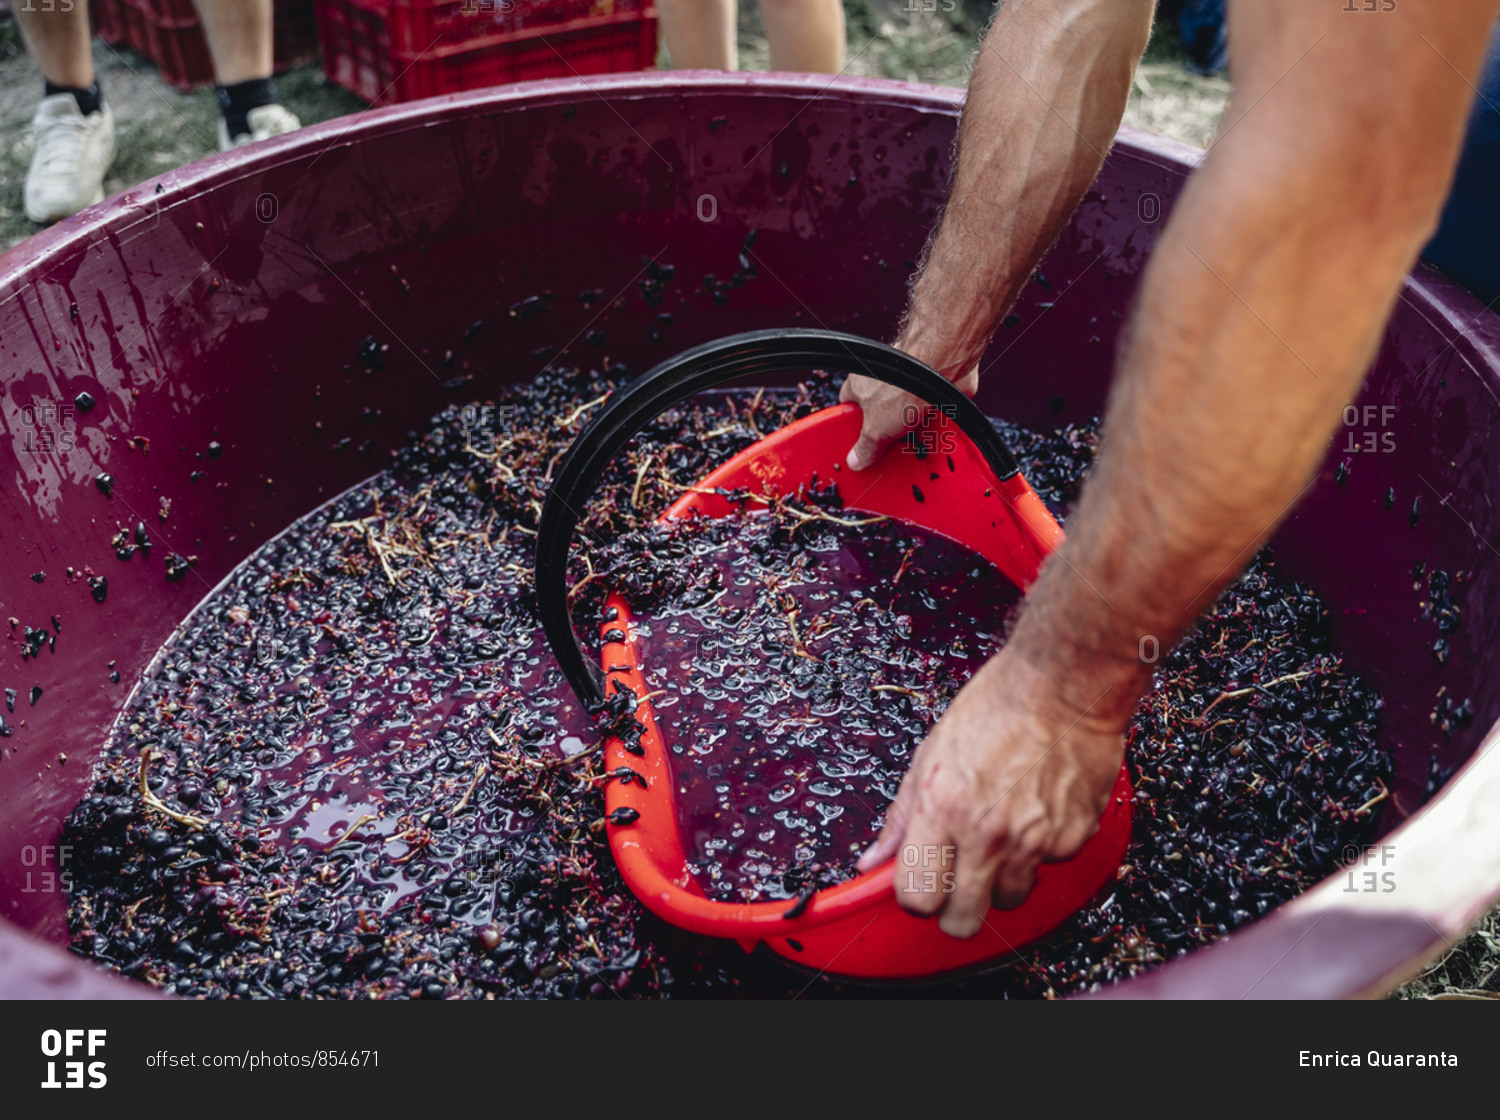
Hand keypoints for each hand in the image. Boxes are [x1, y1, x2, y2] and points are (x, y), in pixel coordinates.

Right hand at [839, 357, 977, 471]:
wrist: (943, 369)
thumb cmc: (906, 383)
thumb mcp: (876, 428)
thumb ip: (865, 447)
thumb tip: (856, 460)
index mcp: (860, 385)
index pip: (847, 408)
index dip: (849, 428)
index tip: (855, 446)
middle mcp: (884, 383)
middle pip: (879, 418)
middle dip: (886, 437)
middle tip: (887, 452)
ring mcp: (908, 387)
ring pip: (906, 421)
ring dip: (911, 436)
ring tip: (913, 446)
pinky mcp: (931, 393)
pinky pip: (928, 419)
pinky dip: (931, 430)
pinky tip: (931, 437)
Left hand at [856, 644, 1124, 937]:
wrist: (1062, 685)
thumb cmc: (996, 708)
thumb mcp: (928, 754)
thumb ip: (901, 817)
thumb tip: (874, 859)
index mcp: (942, 807)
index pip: (917, 897)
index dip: (916, 896)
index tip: (921, 883)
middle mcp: (987, 831)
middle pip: (962, 921)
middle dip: (956, 907)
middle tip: (958, 875)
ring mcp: (1034, 839)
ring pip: (1008, 901)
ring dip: (1000, 879)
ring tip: (1000, 833)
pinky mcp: (1073, 838)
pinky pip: (1049, 868)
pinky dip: (1041, 851)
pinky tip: (1035, 812)